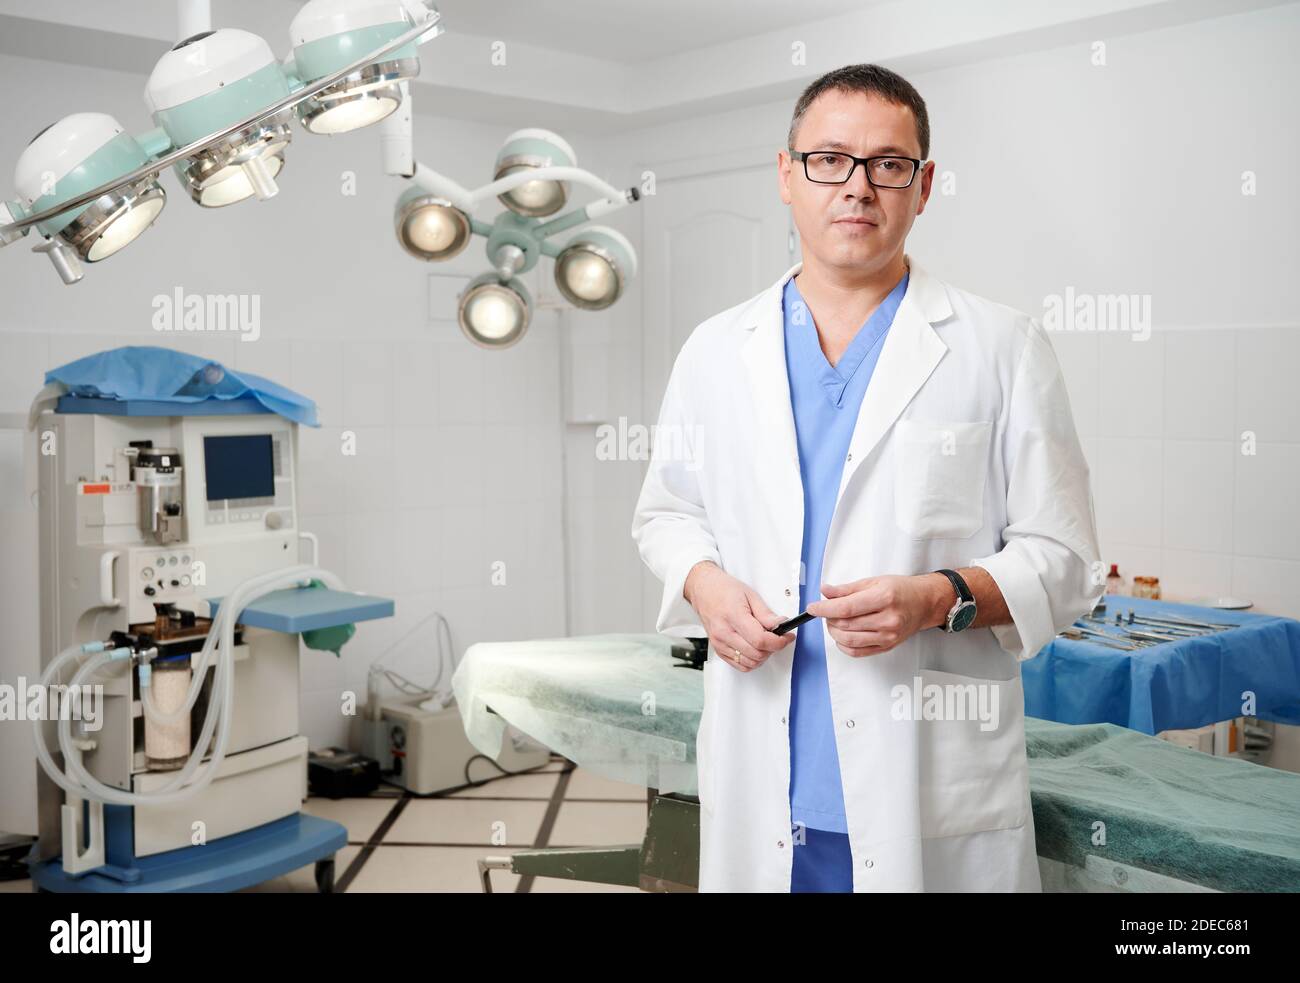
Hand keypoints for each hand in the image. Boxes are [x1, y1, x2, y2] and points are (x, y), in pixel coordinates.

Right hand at [684, 562, 794, 671]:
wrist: (703, 590)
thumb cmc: (724, 589)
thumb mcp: (750, 595)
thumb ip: (766, 614)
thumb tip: (781, 626)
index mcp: (733, 616)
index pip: (760, 640)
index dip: (779, 642)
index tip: (787, 637)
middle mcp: (724, 633)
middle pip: (756, 654)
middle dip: (773, 648)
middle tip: (778, 637)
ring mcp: (719, 643)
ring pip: (750, 663)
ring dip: (763, 656)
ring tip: (765, 641)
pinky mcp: (718, 650)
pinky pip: (740, 666)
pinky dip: (751, 661)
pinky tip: (754, 648)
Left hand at [806, 574, 948, 657]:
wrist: (924, 603)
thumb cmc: (901, 590)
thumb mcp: (873, 581)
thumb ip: (846, 589)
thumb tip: (825, 592)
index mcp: (884, 598)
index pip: (846, 608)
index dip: (824, 609)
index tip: (812, 607)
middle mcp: (887, 619)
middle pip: (846, 624)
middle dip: (828, 618)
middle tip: (825, 611)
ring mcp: (888, 636)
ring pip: (849, 640)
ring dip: (834, 632)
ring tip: (833, 622)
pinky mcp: (887, 646)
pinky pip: (858, 652)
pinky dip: (844, 646)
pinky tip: (842, 636)